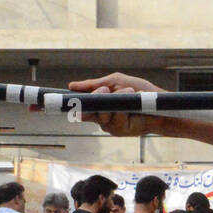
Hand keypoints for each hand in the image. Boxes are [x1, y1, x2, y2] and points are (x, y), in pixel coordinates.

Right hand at [66, 73, 189, 138]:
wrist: (160, 104)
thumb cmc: (140, 92)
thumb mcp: (116, 82)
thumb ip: (94, 84)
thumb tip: (71, 85)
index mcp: (98, 104)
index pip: (78, 104)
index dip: (68, 103)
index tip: (52, 101)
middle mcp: (100, 116)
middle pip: (84, 110)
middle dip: (95, 97)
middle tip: (105, 89)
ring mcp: (109, 125)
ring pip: (100, 114)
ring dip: (113, 99)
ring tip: (128, 92)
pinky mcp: (119, 131)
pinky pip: (113, 120)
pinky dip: (122, 108)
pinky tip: (132, 102)